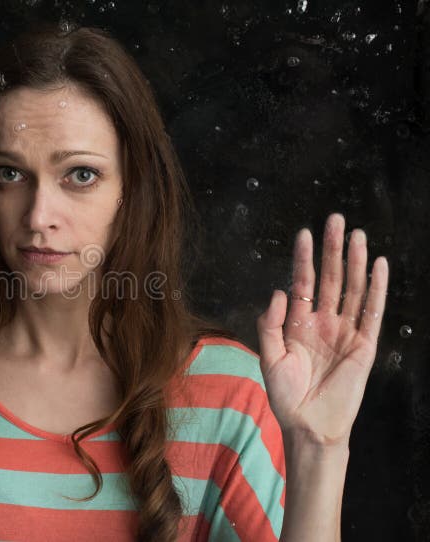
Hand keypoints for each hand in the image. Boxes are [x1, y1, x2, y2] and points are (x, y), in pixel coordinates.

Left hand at [256, 213, 388, 447]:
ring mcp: (345, 331)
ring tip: (357, 235)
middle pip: (330, 278)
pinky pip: (371, 312)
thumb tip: (278, 292)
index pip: (303, 283)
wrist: (308, 425)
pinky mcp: (364, 345)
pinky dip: (376, 289)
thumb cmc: (285, 395)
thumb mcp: (269, 358)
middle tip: (335, 219)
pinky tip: (378, 266)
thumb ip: (270, 325)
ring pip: (352, 289)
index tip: (303, 233)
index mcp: (299, 323)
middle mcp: (323, 322)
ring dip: (355, 262)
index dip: (304, 259)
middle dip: (332, 249)